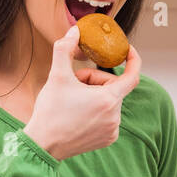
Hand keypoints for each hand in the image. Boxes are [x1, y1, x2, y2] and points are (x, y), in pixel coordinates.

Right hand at [23, 27, 140, 161]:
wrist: (43, 145)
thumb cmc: (50, 111)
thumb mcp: (56, 76)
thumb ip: (65, 49)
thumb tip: (74, 30)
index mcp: (108, 100)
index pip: (133, 75)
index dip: (133, 59)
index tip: (127, 51)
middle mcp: (115, 116)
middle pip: (113, 87)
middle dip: (94, 80)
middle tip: (73, 83)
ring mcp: (113, 130)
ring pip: (109, 101)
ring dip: (93, 95)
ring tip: (72, 101)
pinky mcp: (108, 139)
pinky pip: (107, 116)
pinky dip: (95, 110)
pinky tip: (77, 115)